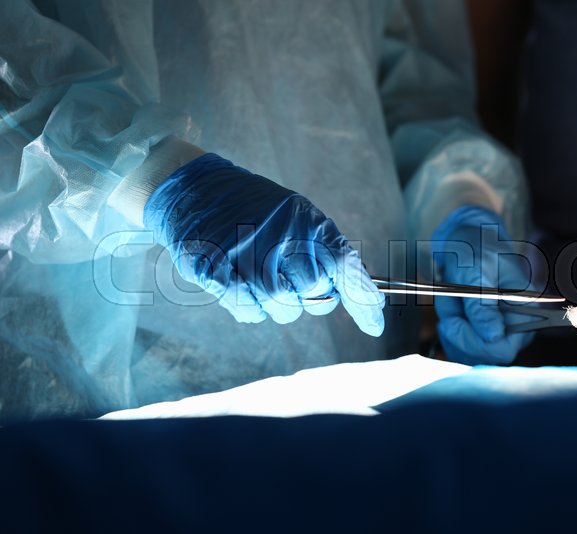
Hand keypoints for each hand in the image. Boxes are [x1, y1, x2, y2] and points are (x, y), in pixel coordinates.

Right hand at [143, 153, 384, 335]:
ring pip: (284, 309)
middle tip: (290, 276)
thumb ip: (329, 251)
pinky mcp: (215, 271)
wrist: (195, 189)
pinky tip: (241, 283)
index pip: (344, 265)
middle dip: (309, 296)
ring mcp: (246, 255)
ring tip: (261, 275)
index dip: (363, 300)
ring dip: (278, 303)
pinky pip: (250, 312)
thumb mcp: (298, 216)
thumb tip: (368, 296)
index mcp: (306, 220)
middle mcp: (280, 236)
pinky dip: (250, 307)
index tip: (375, 327)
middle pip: (315, 294)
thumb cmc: (256, 210)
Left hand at [432, 206, 534, 364]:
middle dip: (458, 329)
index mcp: (526, 310)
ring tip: (452, 296)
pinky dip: (448, 325)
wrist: (466, 239)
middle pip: (482, 355)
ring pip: (466, 351)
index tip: (453, 321)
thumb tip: (493, 336)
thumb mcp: (476, 270)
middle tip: (451, 301)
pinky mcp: (484, 334)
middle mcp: (517, 327)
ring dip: (451, 323)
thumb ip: (482, 304)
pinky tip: (451, 305)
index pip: (502, 349)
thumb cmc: (476, 247)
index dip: (473, 341)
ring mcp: (500, 332)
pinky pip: (459, 347)